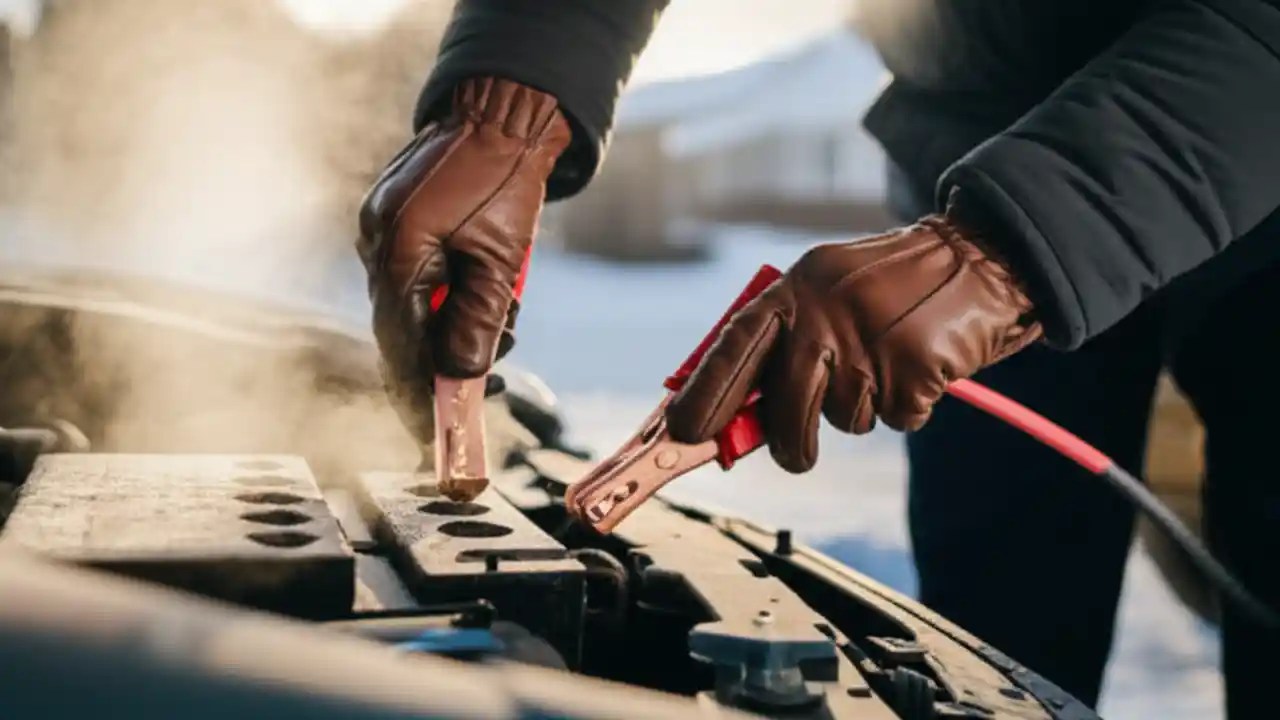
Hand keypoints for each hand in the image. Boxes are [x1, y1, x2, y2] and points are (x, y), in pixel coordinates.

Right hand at [357, 77, 570, 440]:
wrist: (502, 116)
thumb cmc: (507, 183)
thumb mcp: (501, 262)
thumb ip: (478, 324)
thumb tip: (459, 380)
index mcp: (397, 250)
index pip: (399, 345)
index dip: (417, 395)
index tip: (434, 435)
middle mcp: (375, 241)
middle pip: (400, 331)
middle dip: (442, 362)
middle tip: (485, 384)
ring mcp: (378, 229)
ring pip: (408, 306)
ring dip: (452, 326)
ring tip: (504, 317)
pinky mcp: (390, 221)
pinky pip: (411, 278)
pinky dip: (445, 297)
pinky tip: (484, 294)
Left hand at [665, 211, 1041, 472]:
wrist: (980, 257)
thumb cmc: (891, 286)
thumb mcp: (827, 289)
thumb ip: (783, 341)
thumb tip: (735, 413)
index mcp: (796, 289)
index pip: (735, 345)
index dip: (706, 392)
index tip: (684, 431)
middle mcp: (824, 314)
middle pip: (786, 407)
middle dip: (789, 443)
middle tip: (797, 456)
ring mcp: (869, 342)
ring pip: (845, 419)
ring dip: (865, 408)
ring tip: (886, 363)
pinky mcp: (914, 370)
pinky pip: (896, 419)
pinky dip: (908, 405)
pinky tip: (919, 366)